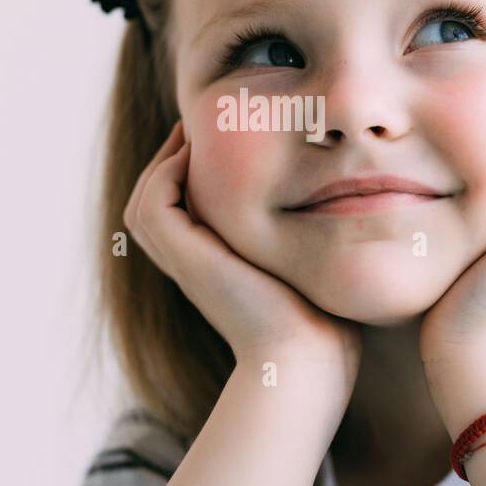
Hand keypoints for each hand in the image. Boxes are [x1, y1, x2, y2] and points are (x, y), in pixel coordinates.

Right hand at [124, 120, 362, 377]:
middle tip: (197, 128)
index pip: (179, 210)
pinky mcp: (186, 257)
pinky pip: (153, 204)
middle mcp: (190, 264)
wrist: (307, 357)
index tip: (223, 139)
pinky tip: (197, 154)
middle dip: (169, 160)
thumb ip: (307, 236)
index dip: (189, 172)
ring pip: (144, 200)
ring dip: (163, 161)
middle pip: (152, 202)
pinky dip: (166, 173)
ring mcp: (183, 262)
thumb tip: (341, 202)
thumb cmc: (322, 321)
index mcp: (211, 265)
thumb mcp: (308, 265)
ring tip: (194, 133)